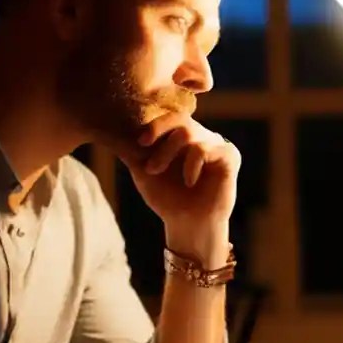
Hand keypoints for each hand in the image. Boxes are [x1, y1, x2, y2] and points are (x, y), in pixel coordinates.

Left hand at [114, 114, 239, 260]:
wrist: (188, 225)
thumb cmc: (167, 199)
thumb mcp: (144, 173)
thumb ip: (133, 151)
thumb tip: (113, 131)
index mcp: (181, 136)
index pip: (169, 117)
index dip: (154, 125)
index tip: (141, 142)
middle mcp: (200, 135)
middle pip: (179, 119)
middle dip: (159, 138)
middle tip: (149, 167)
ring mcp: (215, 143)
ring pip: (189, 132)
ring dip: (168, 152)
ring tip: (157, 173)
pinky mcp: (229, 155)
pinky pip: (205, 148)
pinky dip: (191, 165)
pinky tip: (188, 182)